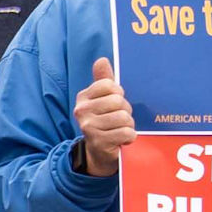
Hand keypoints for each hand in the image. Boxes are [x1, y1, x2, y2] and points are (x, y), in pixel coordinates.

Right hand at [74, 58, 134, 178]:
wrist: (99, 152)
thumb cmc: (105, 121)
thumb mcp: (104, 100)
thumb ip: (103, 80)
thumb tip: (102, 60)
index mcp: (83, 97)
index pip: (110, 86)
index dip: (118, 94)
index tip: (114, 104)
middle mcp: (81, 111)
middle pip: (118, 101)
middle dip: (125, 111)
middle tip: (118, 120)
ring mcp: (88, 127)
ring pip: (124, 118)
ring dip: (128, 125)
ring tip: (120, 130)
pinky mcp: (98, 142)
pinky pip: (126, 133)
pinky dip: (129, 137)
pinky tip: (121, 140)